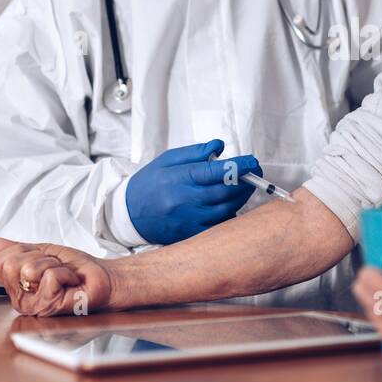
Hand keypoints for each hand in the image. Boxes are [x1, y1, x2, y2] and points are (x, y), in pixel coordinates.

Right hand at [0, 237, 115, 315]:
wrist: (102, 277)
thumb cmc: (74, 268)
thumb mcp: (40, 252)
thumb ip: (14, 248)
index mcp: (14, 286)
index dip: (23, 251)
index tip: (42, 258)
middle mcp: (19, 299)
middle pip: (10, 265)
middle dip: (38, 257)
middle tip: (54, 266)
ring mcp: (34, 305)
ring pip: (28, 270)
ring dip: (52, 264)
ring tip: (63, 274)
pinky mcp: (50, 307)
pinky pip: (49, 277)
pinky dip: (64, 273)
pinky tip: (70, 282)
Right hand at [126, 139, 260, 244]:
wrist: (127, 213)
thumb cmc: (150, 183)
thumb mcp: (167, 160)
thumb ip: (195, 152)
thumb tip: (219, 146)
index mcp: (177, 178)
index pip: (216, 171)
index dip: (239, 166)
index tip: (252, 161)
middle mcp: (183, 201)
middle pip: (225, 191)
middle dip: (245, 181)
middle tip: (254, 173)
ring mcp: (187, 220)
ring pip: (225, 209)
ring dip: (241, 198)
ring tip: (244, 187)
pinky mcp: (189, 235)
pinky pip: (218, 227)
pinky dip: (229, 216)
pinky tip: (230, 206)